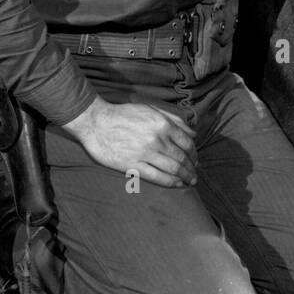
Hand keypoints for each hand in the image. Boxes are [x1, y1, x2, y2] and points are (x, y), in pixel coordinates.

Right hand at [63, 97, 196, 187]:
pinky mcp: (133, 166)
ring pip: (173, 168)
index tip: (195, 160)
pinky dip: (170, 182)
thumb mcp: (151, 110)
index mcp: (163, 125)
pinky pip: (157, 177)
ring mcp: (145, 154)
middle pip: (182, 157)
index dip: (194, 153)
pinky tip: (177, 184)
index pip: (187, 143)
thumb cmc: (124, 114)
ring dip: (185, 176)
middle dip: (191, 167)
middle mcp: (157, 140)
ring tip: (190, 181)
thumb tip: (192, 133)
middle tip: (194, 174)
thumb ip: (173, 120)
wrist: (97, 123)